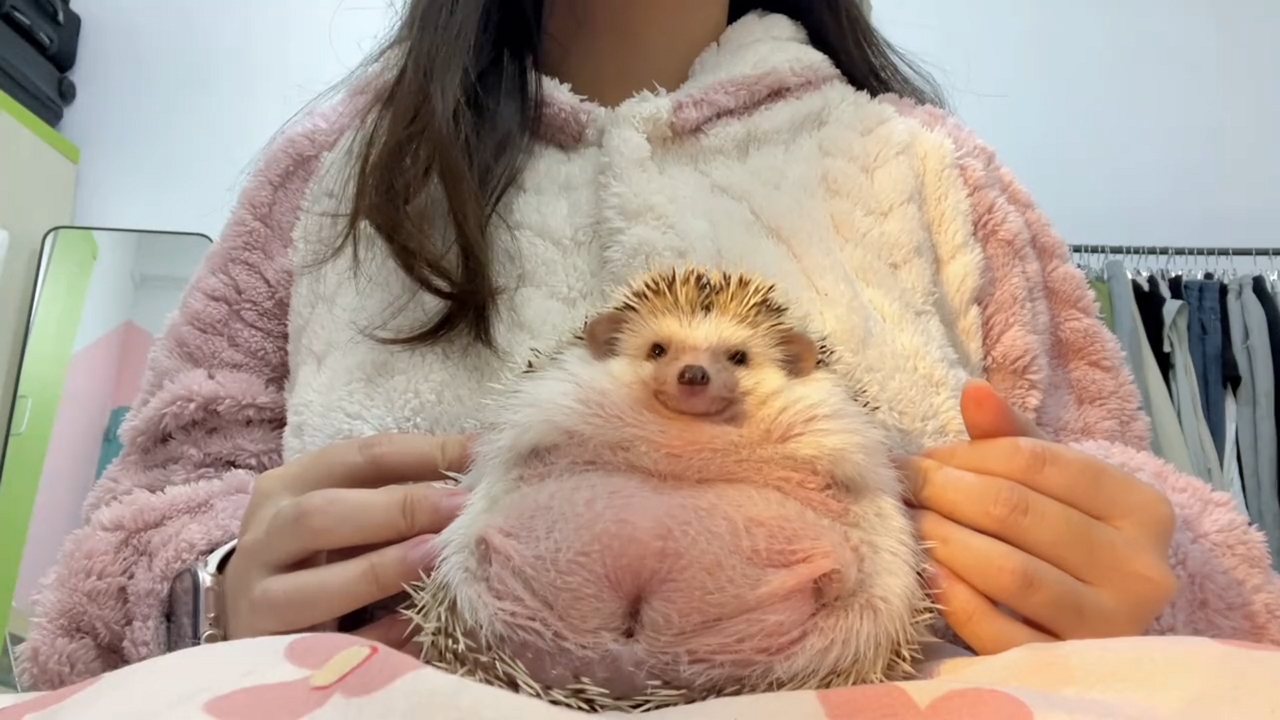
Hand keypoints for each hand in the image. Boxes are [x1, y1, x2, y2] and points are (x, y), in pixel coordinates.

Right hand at [223, 433, 470, 648]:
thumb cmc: (315, 556)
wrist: (254, 619)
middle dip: (397, 509)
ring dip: (378, 569)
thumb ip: (394, 493)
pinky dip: (372, 637)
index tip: (482, 455)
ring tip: (434, 558)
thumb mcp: (344, 512)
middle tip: (462, 509)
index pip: (358, 458)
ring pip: (310, 586)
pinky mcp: (269, 654)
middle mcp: (264, 539)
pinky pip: (327, 646)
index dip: (424, 452)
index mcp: (288, 487)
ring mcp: (259, 600)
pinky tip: (415, 625)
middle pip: (321, 515)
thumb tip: (479, 477)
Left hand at [902, 380, 1176, 654]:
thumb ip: (1015, 437)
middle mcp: (1139, 570)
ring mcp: (1111, 626)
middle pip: (1018, 513)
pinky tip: (926, 575)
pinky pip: (1001, 634)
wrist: (1106, 626)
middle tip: (901, 485)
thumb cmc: (1070, 539)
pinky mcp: (1071, 669)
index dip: (967, 454)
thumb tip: (973, 391)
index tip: (922, 457)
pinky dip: (957, 600)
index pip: (1037, 463)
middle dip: (945, 492)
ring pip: (1010, 572)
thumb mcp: (1058, 486)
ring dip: (943, 540)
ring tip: (907, 523)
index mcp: (1143, 509)